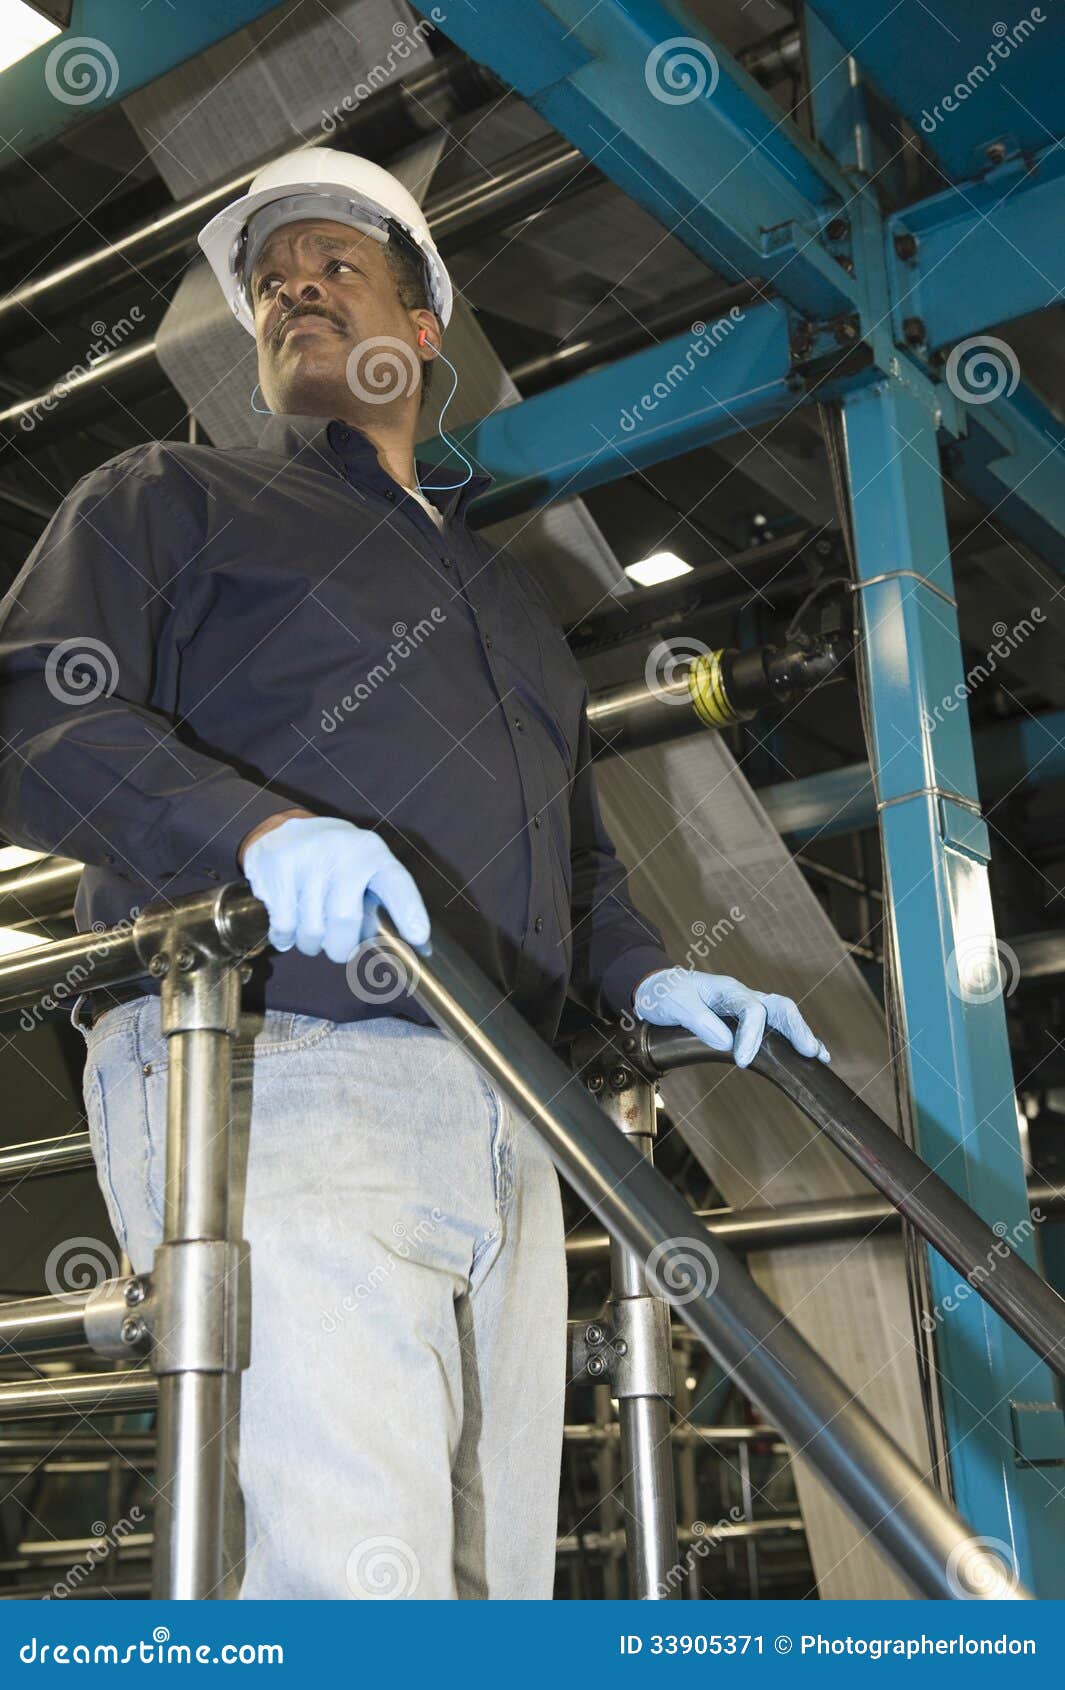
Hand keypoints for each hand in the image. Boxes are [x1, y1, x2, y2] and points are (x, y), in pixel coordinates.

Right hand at [242, 814, 430, 962]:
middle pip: (345, 920)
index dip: (409, 913)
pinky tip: (290, 928)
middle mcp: (343, 850)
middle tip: (339, 948)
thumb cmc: (335, 863)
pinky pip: (284, 926)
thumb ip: (382, 906)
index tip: (419, 938)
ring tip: (312, 929)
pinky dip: (287, 939)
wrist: (285, 829)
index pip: (396, 884)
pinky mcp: (277, 868)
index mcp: (372, 853)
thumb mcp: (365, 870)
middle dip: (342, 948)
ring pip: (312, 931)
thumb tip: (413, 948)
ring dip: (312, 944)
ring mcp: (307, 857)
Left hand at [633, 967, 829, 1068]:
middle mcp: (743, 997)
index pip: (751, 1010)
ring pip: (782, 1016)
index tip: (744, 1061)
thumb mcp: (676, 1005)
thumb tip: (727, 1042)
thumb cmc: (666, 993)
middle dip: (796, 1029)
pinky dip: (794, 1039)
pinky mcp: (746, 1021)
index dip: (752, 1036)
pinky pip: (775, 1027)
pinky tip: (809, 1054)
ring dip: (801, 1034)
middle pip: (779, 1007)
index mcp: (728, 989)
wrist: (657, 989)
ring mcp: (748, 1008)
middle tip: (807, 1052)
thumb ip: (700, 1021)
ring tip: (818, 1056)